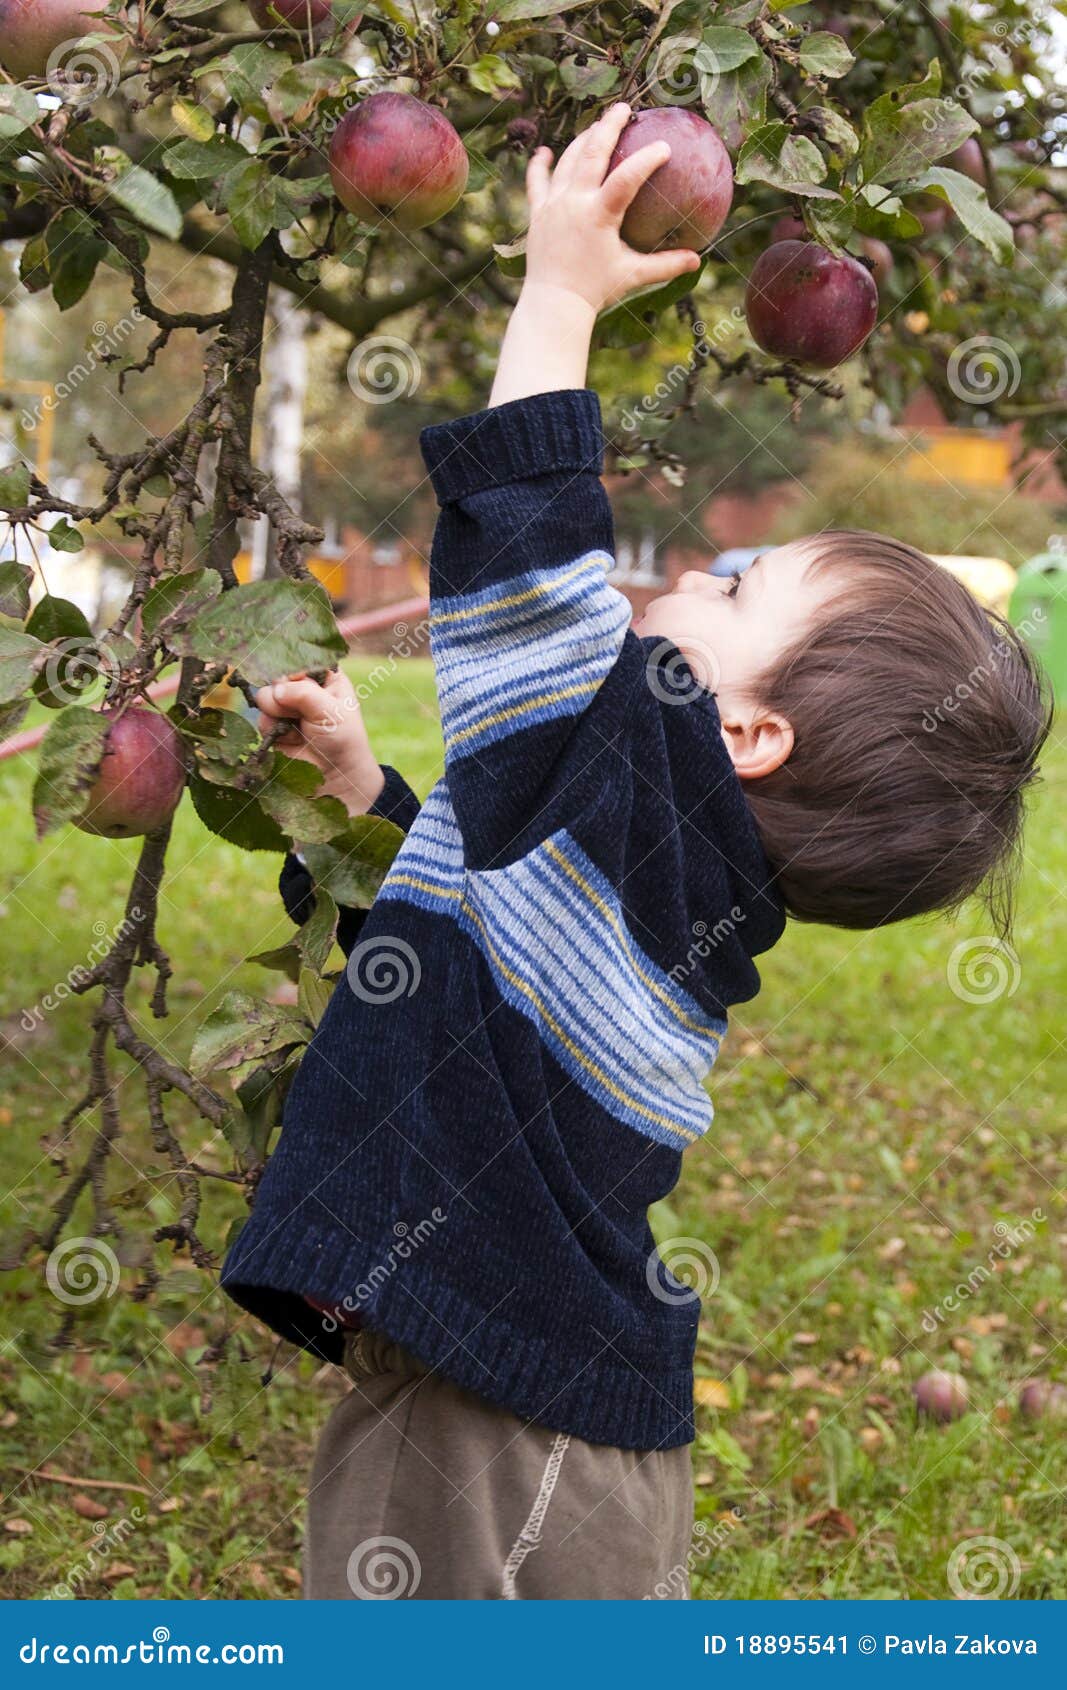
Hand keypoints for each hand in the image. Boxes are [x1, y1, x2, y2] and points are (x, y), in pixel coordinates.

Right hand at [255, 669, 383, 817]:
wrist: (335, 777)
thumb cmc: (342, 739)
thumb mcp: (330, 710)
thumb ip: (303, 693)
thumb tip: (275, 691)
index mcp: (324, 676)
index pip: (298, 659)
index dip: (294, 672)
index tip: (298, 685)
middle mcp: (304, 688)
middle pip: (277, 676)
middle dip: (285, 695)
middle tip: (301, 713)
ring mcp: (287, 707)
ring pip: (264, 697)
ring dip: (278, 714)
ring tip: (299, 729)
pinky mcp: (274, 726)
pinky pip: (261, 719)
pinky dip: (274, 731)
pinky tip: (292, 740)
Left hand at [523, 102, 700, 313]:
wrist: (553, 305)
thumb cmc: (596, 291)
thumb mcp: (633, 275)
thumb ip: (666, 265)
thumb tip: (698, 260)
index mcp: (599, 215)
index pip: (627, 178)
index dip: (647, 160)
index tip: (664, 146)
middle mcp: (574, 203)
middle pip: (592, 152)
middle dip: (609, 126)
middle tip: (624, 109)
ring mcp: (553, 205)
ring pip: (567, 161)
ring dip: (582, 139)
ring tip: (596, 127)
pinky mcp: (537, 214)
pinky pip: (537, 182)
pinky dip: (541, 165)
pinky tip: (545, 151)